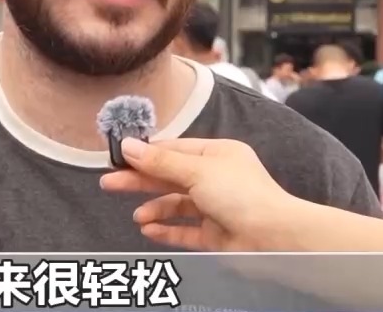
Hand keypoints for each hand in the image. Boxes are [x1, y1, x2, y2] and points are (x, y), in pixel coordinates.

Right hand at [99, 138, 302, 251]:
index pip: (175, 150)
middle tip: (109, 183)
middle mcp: (217, 179)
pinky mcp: (215, 235)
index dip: (147, 154)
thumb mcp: (197, 171)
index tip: (118, 156)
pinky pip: (185, 231)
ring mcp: (216, 208)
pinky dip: (166, 230)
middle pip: (170, 178)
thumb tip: (128, 145)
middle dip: (140, 181)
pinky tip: (149, 230)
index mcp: (218, 155)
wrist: (274, 238)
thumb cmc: (241, 195)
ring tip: (138, 217)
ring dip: (154, 209)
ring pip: (176, 206)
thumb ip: (160, 163)